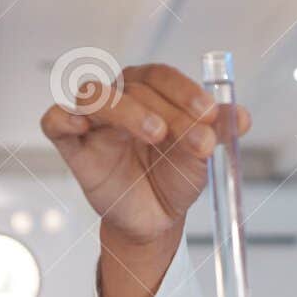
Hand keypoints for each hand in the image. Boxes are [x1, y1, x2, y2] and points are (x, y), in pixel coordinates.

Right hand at [40, 62, 251, 246]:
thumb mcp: (201, 155)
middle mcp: (119, 98)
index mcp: (149, 91)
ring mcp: (93, 122)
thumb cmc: (173, 178)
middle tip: (199, 142)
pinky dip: (63, 119)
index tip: (211, 112)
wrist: (155, 220)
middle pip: (136, 88)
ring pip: (95, 96)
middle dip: (173, 113)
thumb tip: (242, 117)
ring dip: (128, 110)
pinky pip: (54, 121)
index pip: (161, 76)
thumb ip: (218, 132)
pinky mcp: (73, 148)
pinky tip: (81, 125)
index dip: (186, 91)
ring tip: (157, 134)